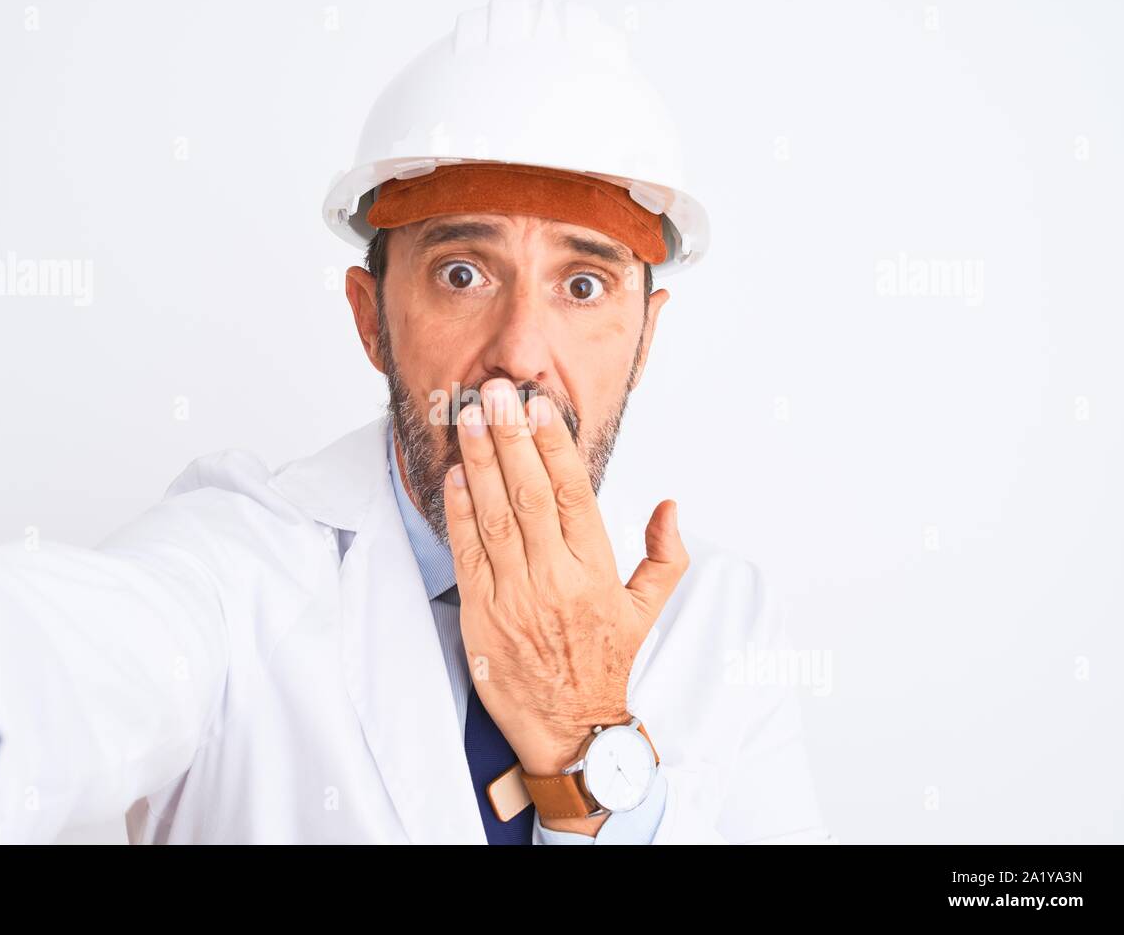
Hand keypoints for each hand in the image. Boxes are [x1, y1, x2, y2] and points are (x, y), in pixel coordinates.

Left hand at [442, 377, 689, 782]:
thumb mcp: (647, 612)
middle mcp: (555, 579)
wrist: (571, 730)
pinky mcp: (481, 615)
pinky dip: (458, 512)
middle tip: (494, 393)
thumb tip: (669, 507)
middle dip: (510, 440)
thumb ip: (663, 556)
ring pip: (494, 518)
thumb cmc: (606, 665)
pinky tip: (454, 475)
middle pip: (530, 496)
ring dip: (479, 464)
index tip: (537, 407)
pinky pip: (467, 554)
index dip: (553, 447)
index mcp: (596, 572)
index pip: (574, 495)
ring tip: (468, 419)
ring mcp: (515, 597)